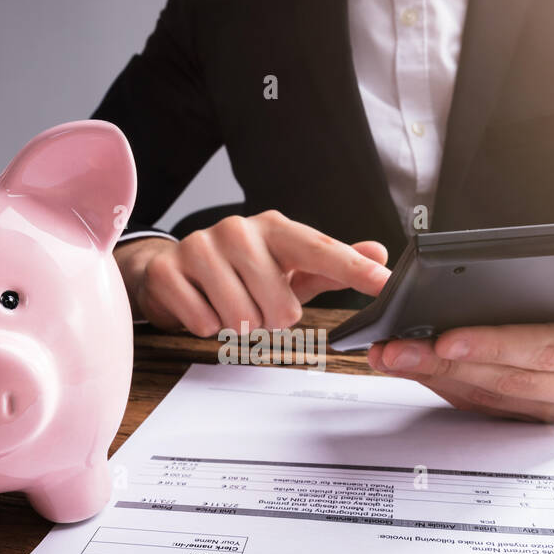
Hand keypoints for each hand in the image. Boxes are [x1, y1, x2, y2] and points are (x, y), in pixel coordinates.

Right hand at [114, 210, 390, 335]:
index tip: (383, 282)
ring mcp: (200, 247)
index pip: (320, 249)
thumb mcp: (288, 267)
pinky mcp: (170, 270)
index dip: (353, 268)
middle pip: (279, 305)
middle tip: (258, 305)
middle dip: (272, 319)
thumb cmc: (240, 269)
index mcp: (273, 227)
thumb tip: (378, 254)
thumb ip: (333, 265)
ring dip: (240, 325)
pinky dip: (208, 325)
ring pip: (241, 317)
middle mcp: (237, 230)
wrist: (172, 267)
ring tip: (231, 305)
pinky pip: (204, 321)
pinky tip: (205, 305)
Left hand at [368, 246, 553, 422]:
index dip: (495, 345)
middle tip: (397, 346)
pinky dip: (437, 383)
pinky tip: (404, 363)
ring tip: (388, 351)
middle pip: (503, 379)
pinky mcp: (528, 416)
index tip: (448, 337)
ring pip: (483, 395)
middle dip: (443, 363)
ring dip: (429, 376)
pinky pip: (476, 404)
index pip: (545, 349)